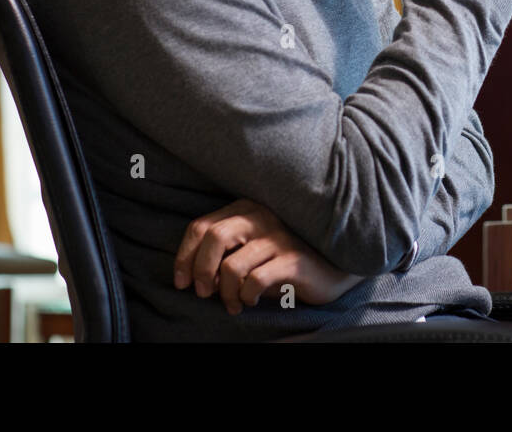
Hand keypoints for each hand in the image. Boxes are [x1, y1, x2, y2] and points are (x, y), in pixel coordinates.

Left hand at [173, 198, 365, 313]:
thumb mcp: (249, 249)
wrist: (329, 268)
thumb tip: (191, 275)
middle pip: (213, 237)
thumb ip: (223, 251)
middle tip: (204, 293)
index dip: (184, 256)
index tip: (182, 282)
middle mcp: (261, 216)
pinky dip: (246, 296)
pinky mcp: (292, 259)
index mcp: (245, 209)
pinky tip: (251, 301)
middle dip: (201, 271)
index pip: (200, 227)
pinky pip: (255, 280)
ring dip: (225, 292)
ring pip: (232, 265)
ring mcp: (278, 237)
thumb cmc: (281, 260)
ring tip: (233, 303)